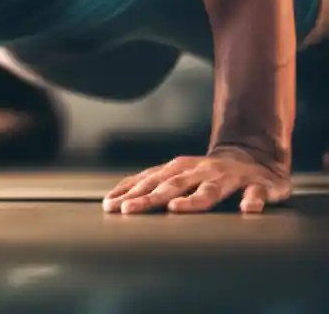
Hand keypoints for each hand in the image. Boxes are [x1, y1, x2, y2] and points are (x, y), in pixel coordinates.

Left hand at [103, 150, 291, 214]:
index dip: (129, 193)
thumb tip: (111, 201)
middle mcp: (201, 170)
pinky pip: (255, 193)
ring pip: (210, 189)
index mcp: (180, 169)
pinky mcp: (258, 185)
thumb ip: (150, 186)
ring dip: (193, 199)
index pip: (150, 181)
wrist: (255, 158)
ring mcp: (229, 177)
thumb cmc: (207, 173)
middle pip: (172, 185)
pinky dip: (252, 200)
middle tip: (128, 210)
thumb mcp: (178, 175)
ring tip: (176, 209)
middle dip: (149, 198)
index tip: (110, 206)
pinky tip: (247, 209)